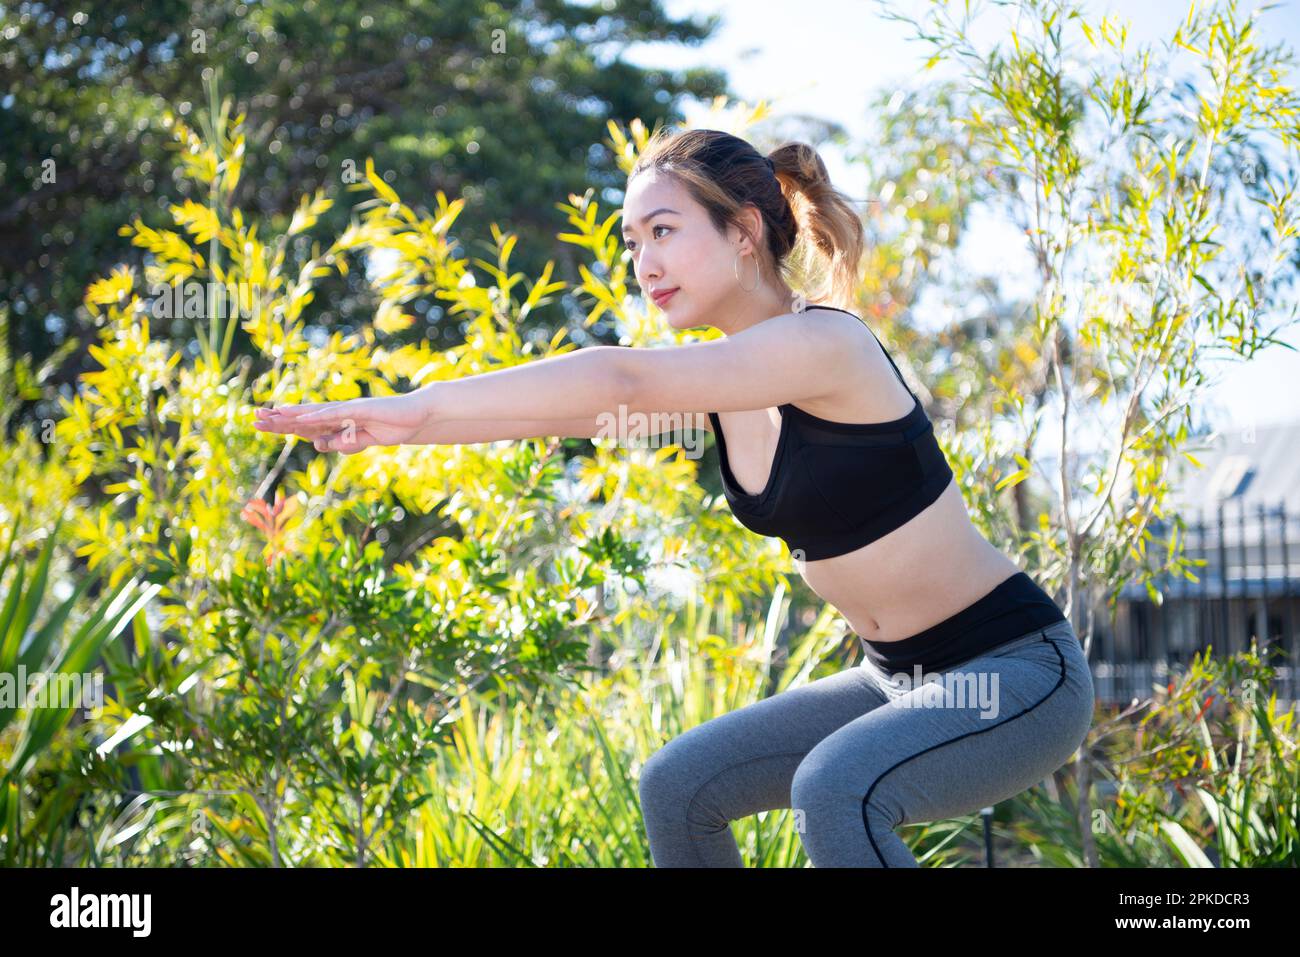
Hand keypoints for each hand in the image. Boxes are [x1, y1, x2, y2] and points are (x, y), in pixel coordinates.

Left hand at [253, 394, 428, 452]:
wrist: (417, 416)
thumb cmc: (392, 426)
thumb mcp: (362, 441)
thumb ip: (341, 441)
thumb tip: (317, 443)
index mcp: (339, 422)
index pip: (306, 425)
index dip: (284, 425)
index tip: (262, 426)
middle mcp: (339, 413)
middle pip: (304, 417)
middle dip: (280, 419)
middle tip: (254, 420)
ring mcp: (349, 410)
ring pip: (315, 413)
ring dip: (292, 415)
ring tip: (270, 416)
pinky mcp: (360, 409)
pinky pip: (334, 413)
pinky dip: (317, 416)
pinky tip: (301, 418)